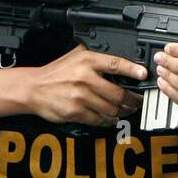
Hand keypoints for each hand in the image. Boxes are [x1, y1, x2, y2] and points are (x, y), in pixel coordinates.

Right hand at [26, 47, 144, 125]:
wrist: (33, 88)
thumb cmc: (56, 73)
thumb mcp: (75, 56)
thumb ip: (96, 57)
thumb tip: (121, 58)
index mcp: (87, 61)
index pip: (115, 64)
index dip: (132, 70)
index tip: (143, 74)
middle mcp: (84, 78)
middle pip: (118, 93)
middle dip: (132, 100)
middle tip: (137, 101)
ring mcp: (80, 96)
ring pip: (111, 109)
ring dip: (122, 112)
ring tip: (127, 110)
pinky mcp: (75, 112)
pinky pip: (99, 119)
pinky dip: (108, 121)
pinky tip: (111, 118)